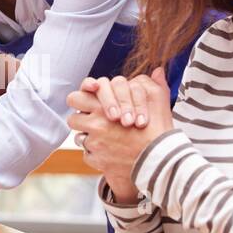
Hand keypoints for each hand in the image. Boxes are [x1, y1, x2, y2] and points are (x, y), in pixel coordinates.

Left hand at [67, 69, 171, 192]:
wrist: (159, 162)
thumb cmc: (158, 133)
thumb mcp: (159, 103)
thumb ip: (154, 85)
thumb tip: (157, 71)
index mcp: (105, 107)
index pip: (77, 97)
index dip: (81, 99)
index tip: (88, 103)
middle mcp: (96, 125)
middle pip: (73, 119)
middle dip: (80, 119)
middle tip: (91, 121)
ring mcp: (95, 144)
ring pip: (79, 138)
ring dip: (88, 137)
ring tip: (104, 139)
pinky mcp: (97, 160)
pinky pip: (88, 155)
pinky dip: (97, 155)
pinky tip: (111, 153)